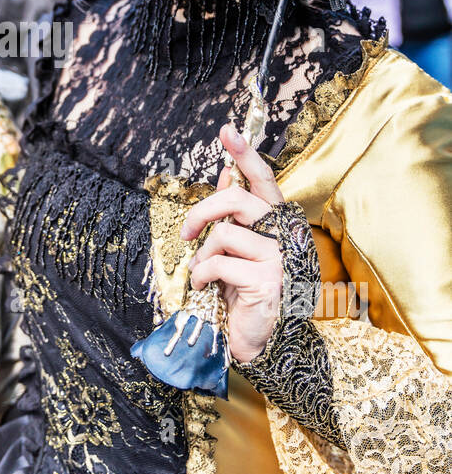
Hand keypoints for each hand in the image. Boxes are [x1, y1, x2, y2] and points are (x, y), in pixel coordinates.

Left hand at [180, 124, 283, 362]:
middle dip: (203, 211)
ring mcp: (279, 258)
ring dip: (203, 255)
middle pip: (238, 200)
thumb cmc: (246, 293)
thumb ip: (233, 217)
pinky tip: (207, 287)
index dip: (246, 154)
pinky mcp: (267, 280)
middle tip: (187, 231)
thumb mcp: (236, 250)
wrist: (261, 341)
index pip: (264, 181)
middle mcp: (285, 236)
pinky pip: (220, 264)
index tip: (227, 132)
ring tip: (203, 273)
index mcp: (279, 223)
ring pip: (225, 235)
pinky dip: (203, 275)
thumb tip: (225, 176)